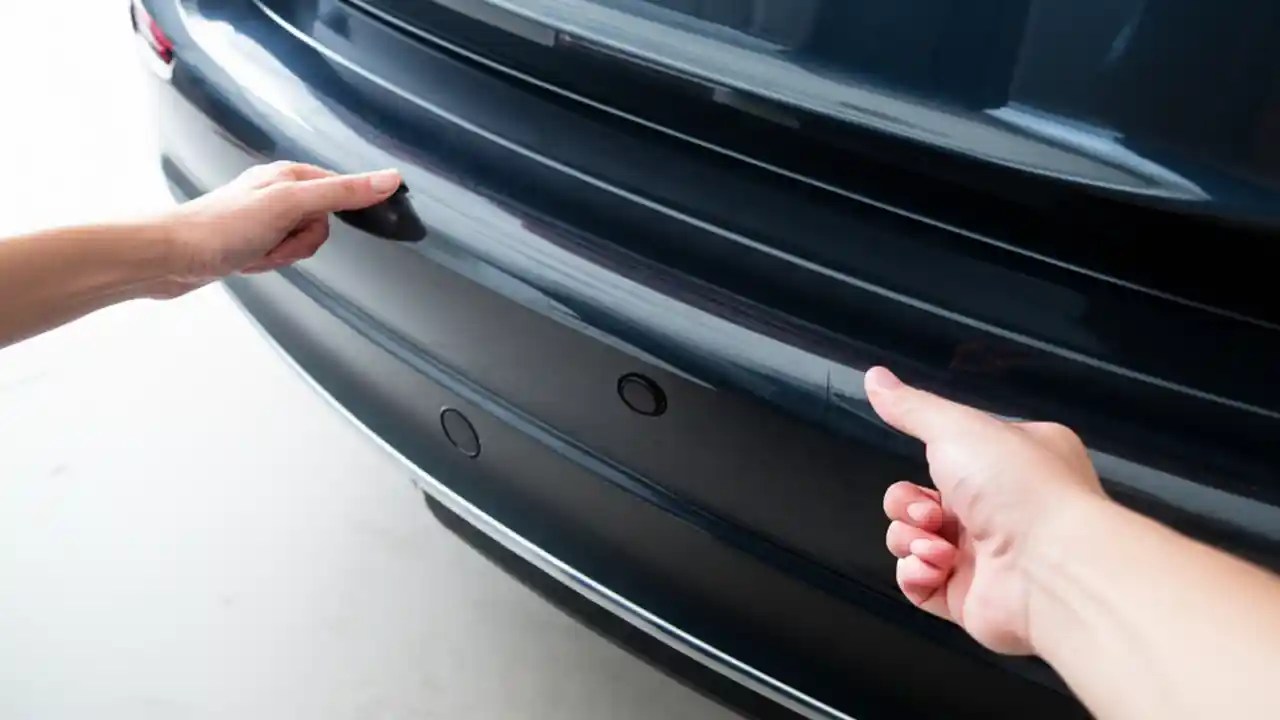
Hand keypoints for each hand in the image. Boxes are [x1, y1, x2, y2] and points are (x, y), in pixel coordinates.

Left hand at [155, 161, 400, 295]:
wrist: (171, 256)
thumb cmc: (221, 226)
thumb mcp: (291, 205)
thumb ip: (342, 192)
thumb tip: (387, 179)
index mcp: (289, 174)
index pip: (341, 191)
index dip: (334, 215)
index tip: (315, 224)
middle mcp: (277, 192)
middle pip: (323, 224)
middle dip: (302, 242)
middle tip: (277, 240)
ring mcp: (264, 218)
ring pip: (303, 244)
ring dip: (284, 255)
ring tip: (258, 251)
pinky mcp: (252, 240)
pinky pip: (282, 256)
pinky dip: (269, 263)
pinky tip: (249, 260)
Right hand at [864, 366, 1106, 654]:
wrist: (1051, 568)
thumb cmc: (1018, 488)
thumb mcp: (958, 428)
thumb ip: (911, 408)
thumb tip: (875, 378)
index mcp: (1012, 463)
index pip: (953, 457)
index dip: (929, 459)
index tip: (927, 459)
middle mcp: (1002, 509)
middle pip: (922, 501)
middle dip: (908, 505)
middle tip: (928, 513)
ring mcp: (985, 558)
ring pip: (914, 542)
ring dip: (911, 540)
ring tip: (937, 547)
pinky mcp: (970, 599)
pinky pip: (921, 585)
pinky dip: (917, 575)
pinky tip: (934, 568)